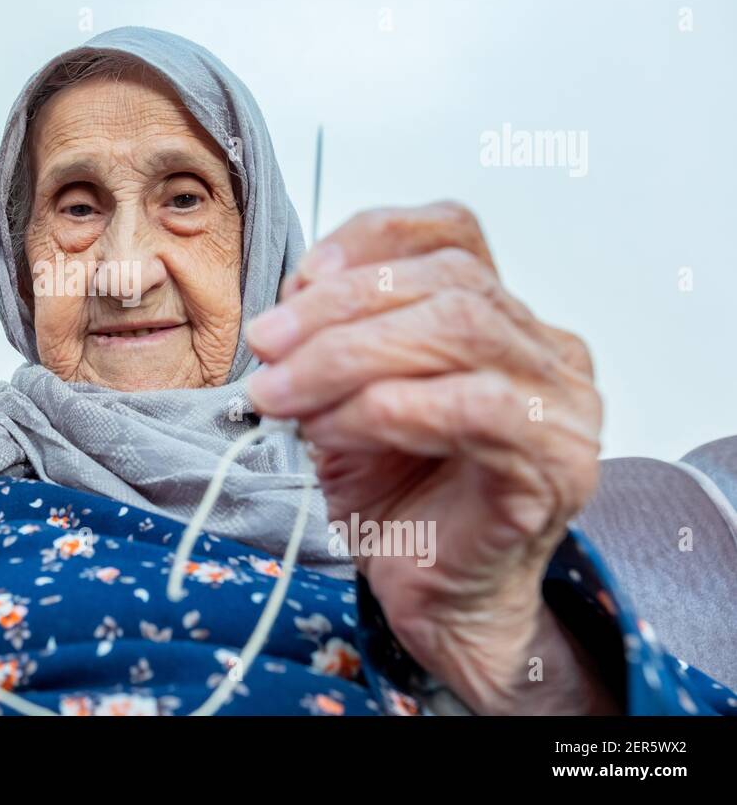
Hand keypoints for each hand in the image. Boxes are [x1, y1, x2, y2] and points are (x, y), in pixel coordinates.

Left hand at [246, 202, 613, 713]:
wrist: (428, 597)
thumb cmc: (397, 497)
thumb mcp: (344, 398)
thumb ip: (330, 341)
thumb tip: (288, 304)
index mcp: (501, 317)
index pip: (452, 232)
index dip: (371, 239)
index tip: (299, 277)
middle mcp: (546, 349)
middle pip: (449, 280)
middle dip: (337, 307)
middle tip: (267, 344)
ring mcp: (563, 405)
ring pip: (461, 329)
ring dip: (349, 356)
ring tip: (285, 395)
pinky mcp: (557, 465)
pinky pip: (476, 407)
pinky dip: (386, 408)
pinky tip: (333, 429)